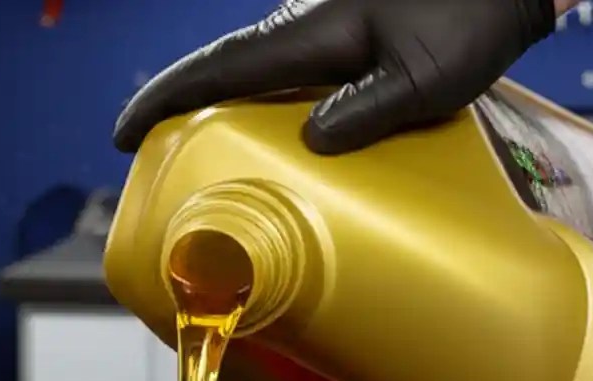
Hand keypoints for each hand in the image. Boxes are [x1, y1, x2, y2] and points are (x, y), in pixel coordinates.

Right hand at [113, 0, 557, 155]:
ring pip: (249, 68)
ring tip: (188, 146)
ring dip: (212, 102)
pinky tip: (259, 128)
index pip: (220, 69)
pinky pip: (279, 72)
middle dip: (175, 104)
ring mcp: (321, 30)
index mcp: (312, 35)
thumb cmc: (469, 21)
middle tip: (141, 148)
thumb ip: (366, 109)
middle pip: (222, 67)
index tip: (123, 133)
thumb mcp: (425, 78)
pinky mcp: (342, 39)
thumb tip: (311, 141)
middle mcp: (304, 28)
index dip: (166, 100)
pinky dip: (253, 99)